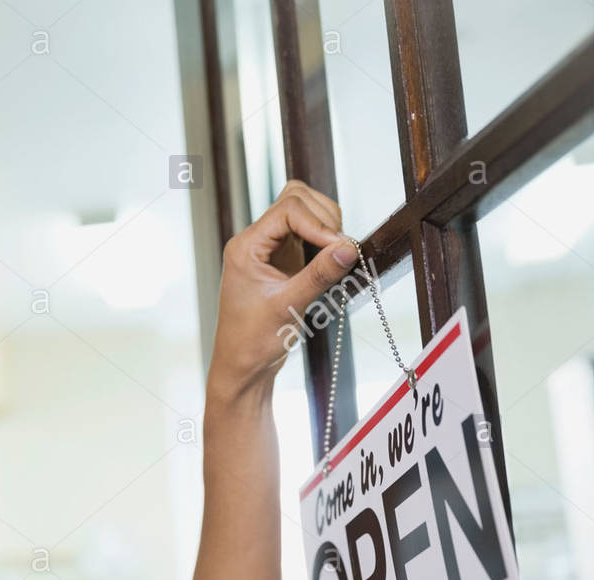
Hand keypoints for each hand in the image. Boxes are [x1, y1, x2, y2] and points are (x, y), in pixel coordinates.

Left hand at [208, 180, 357, 398]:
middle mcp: (254, 241)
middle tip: (341, 250)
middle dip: (324, 217)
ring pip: (303, 212)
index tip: (340, 247)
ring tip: (337, 256)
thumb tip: (350, 247)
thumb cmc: (253, 342)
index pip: (288, 209)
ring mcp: (269, 249)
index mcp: (245, 247)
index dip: (319, 223)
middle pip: (295, 199)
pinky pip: (307, 234)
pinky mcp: (283, 260)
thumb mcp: (289, 307)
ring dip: (326, 226)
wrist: (243, 366)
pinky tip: (332, 262)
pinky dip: (324, 240)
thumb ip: (320, 275)